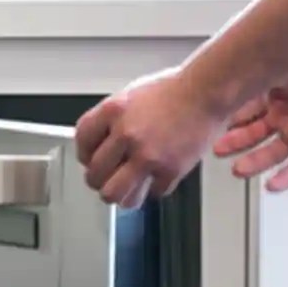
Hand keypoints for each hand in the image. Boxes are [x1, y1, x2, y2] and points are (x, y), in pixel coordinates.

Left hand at [75, 68, 228, 208]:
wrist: (205, 92)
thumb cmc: (172, 91)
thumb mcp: (130, 96)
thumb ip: (111, 121)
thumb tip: (97, 145)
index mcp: (112, 111)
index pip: (81, 142)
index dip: (83, 155)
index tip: (89, 159)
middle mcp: (126, 133)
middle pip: (95, 174)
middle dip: (98, 179)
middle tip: (105, 179)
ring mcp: (147, 154)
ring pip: (114, 193)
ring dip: (118, 195)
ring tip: (124, 190)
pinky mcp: (170, 170)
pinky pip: (150, 193)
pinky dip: (152, 189)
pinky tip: (154, 178)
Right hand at [214, 43, 287, 191]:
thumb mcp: (275, 78)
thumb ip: (253, 95)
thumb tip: (229, 105)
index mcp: (273, 99)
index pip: (245, 116)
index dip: (229, 123)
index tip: (211, 128)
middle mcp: (286, 118)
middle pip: (255, 137)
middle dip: (235, 144)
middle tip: (218, 150)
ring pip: (273, 154)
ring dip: (254, 163)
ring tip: (237, 170)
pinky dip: (285, 178)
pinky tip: (270, 186)